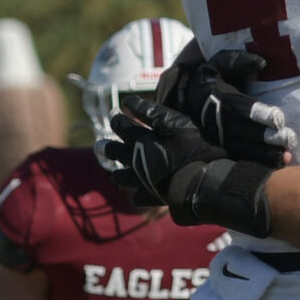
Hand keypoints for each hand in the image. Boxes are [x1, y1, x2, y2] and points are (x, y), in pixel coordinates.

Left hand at [102, 96, 228, 206]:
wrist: (200, 181)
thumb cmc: (191, 148)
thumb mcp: (175, 123)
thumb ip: (151, 112)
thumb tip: (128, 101)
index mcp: (141, 141)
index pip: (122, 126)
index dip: (117, 118)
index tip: (114, 112)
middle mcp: (136, 161)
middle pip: (115, 152)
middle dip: (106, 147)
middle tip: (99, 146)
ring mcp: (142, 180)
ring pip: (121, 177)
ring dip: (117, 173)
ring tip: (114, 174)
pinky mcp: (151, 196)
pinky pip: (137, 198)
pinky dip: (135, 194)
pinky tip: (136, 194)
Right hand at [157, 49, 296, 166]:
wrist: (188, 96)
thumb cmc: (212, 78)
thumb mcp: (219, 64)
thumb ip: (238, 62)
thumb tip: (262, 62)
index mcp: (223, 100)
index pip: (242, 109)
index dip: (260, 115)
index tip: (278, 118)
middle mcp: (222, 121)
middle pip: (247, 131)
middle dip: (268, 137)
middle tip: (289, 139)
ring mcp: (222, 137)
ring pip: (246, 148)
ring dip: (267, 153)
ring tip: (286, 156)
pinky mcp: (225, 147)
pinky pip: (244, 157)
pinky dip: (261, 162)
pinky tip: (277, 163)